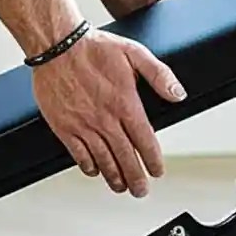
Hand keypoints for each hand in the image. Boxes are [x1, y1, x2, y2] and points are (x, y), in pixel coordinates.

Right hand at [32, 29, 186, 197]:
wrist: (57, 45)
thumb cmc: (94, 47)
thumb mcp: (134, 53)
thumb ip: (159, 74)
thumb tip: (178, 93)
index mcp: (125, 103)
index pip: (145, 140)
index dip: (153, 160)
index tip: (157, 171)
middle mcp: (105, 118)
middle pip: (125, 157)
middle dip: (136, 178)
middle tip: (141, 190)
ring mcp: (83, 125)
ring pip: (103, 160)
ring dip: (114, 177)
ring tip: (121, 187)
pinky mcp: (64, 127)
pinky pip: (78, 154)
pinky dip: (89, 166)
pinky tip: (95, 171)